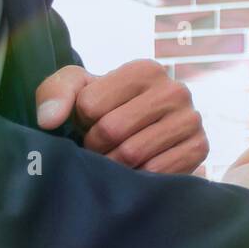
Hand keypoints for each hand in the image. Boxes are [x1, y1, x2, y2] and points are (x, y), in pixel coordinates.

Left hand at [35, 60, 208, 173]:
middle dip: (95, 146)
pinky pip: (156, 172)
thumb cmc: (107, 110)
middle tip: (99, 147)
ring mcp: (192, 119)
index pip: (90, 103)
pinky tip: (136, 171)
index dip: (80, 121)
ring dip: (113, 165)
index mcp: (145, 69)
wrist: (143, 135)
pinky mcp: (200, 148)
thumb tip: (49, 120)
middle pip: (111, 129)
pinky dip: (138, 178)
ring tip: (115, 158)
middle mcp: (176, 89)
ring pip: (132, 153)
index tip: (90, 122)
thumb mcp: (77, 91)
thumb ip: (55, 93)